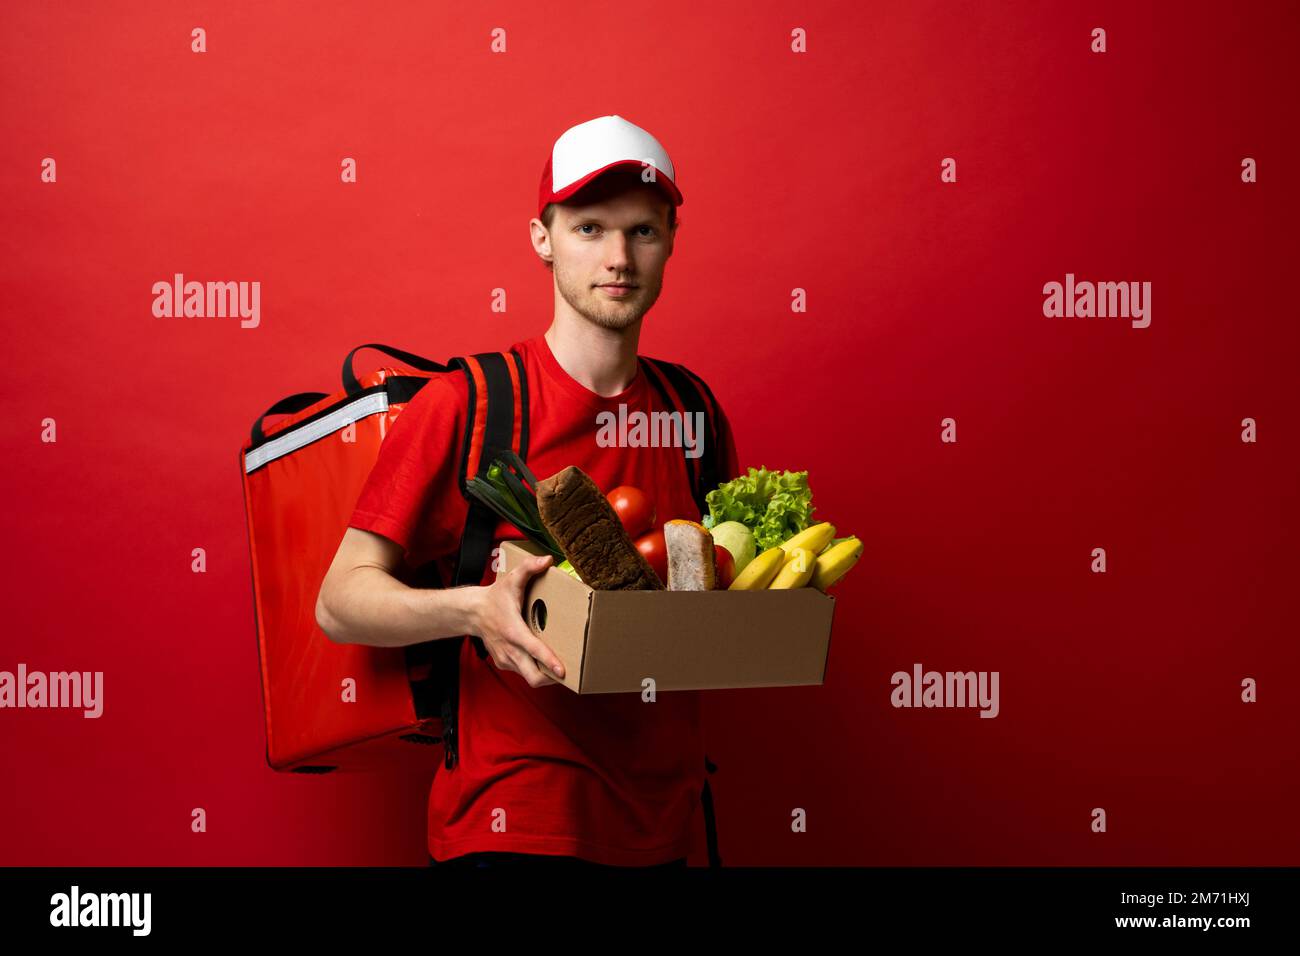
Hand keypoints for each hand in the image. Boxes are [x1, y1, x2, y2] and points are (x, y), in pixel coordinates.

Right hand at [472, 553, 566, 687]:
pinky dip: (534, 669)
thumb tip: (547, 560)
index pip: (534, 650)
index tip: (562, 670)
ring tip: (558, 666)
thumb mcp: (511, 579)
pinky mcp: (504, 664)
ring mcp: (506, 659)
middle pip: (533, 676)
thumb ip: (529, 567)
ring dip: (544, 674)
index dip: (549, 661)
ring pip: (529, 677)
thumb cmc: (495, 597)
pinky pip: (523, 672)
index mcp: (514, 631)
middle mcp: (510, 650)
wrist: (473, 613)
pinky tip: (541, 659)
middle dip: (551, 678)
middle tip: (569, 672)